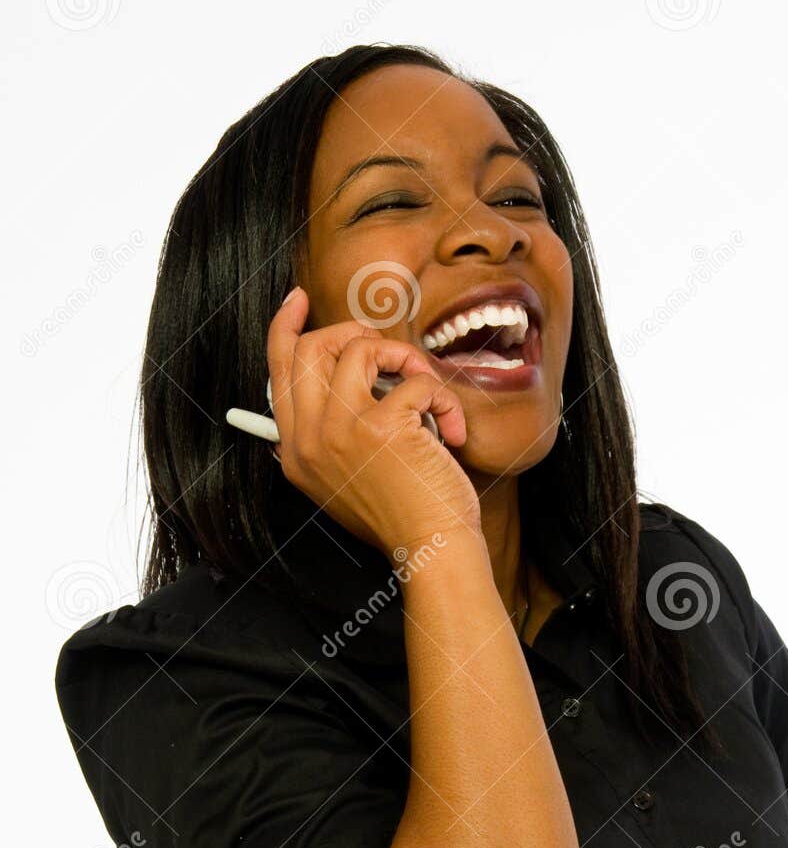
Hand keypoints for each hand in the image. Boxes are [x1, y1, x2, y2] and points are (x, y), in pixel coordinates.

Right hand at [265, 286, 480, 556]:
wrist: (430, 549)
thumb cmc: (403, 515)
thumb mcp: (348, 477)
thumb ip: (334, 432)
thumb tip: (344, 374)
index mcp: (296, 450)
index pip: (277, 371)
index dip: (286, 326)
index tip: (300, 299)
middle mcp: (308, 439)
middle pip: (311, 347)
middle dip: (356, 335)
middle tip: (391, 355)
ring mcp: (340, 430)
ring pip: (360, 348)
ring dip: (405, 360)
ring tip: (427, 395)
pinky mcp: (381, 426)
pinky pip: (414, 379)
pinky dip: (442, 397)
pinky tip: (451, 430)